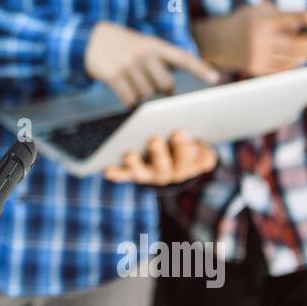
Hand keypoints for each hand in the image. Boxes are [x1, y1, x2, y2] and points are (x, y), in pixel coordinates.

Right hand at [84, 21, 219, 106]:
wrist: (91, 38)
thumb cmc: (124, 46)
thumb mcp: (144, 45)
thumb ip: (159, 61)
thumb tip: (170, 90)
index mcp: (156, 46)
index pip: (183, 59)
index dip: (200, 69)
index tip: (216, 79)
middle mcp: (144, 54)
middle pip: (165, 85)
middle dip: (162, 91)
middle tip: (152, 86)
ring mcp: (129, 64)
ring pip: (147, 94)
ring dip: (142, 95)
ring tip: (132, 83)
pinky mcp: (114, 75)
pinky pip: (130, 99)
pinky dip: (129, 101)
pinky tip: (124, 93)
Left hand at [103, 130, 217, 184]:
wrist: (178, 157)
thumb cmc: (189, 140)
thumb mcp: (199, 137)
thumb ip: (199, 137)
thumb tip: (197, 129)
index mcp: (192, 163)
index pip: (194, 160)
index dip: (186, 149)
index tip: (177, 132)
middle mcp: (173, 173)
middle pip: (168, 167)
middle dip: (160, 152)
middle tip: (153, 139)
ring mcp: (153, 175)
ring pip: (144, 173)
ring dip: (135, 164)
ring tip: (128, 154)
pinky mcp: (136, 174)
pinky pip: (125, 176)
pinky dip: (116, 174)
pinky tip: (106, 169)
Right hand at [192, 3, 306, 76]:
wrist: (215, 40)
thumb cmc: (243, 21)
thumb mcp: (258, 10)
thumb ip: (281, 15)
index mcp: (260, 21)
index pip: (286, 19)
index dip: (302, 18)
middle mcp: (259, 40)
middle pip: (294, 44)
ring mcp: (258, 56)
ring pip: (290, 58)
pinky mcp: (256, 68)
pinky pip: (282, 68)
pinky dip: (295, 62)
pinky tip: (303, 57)